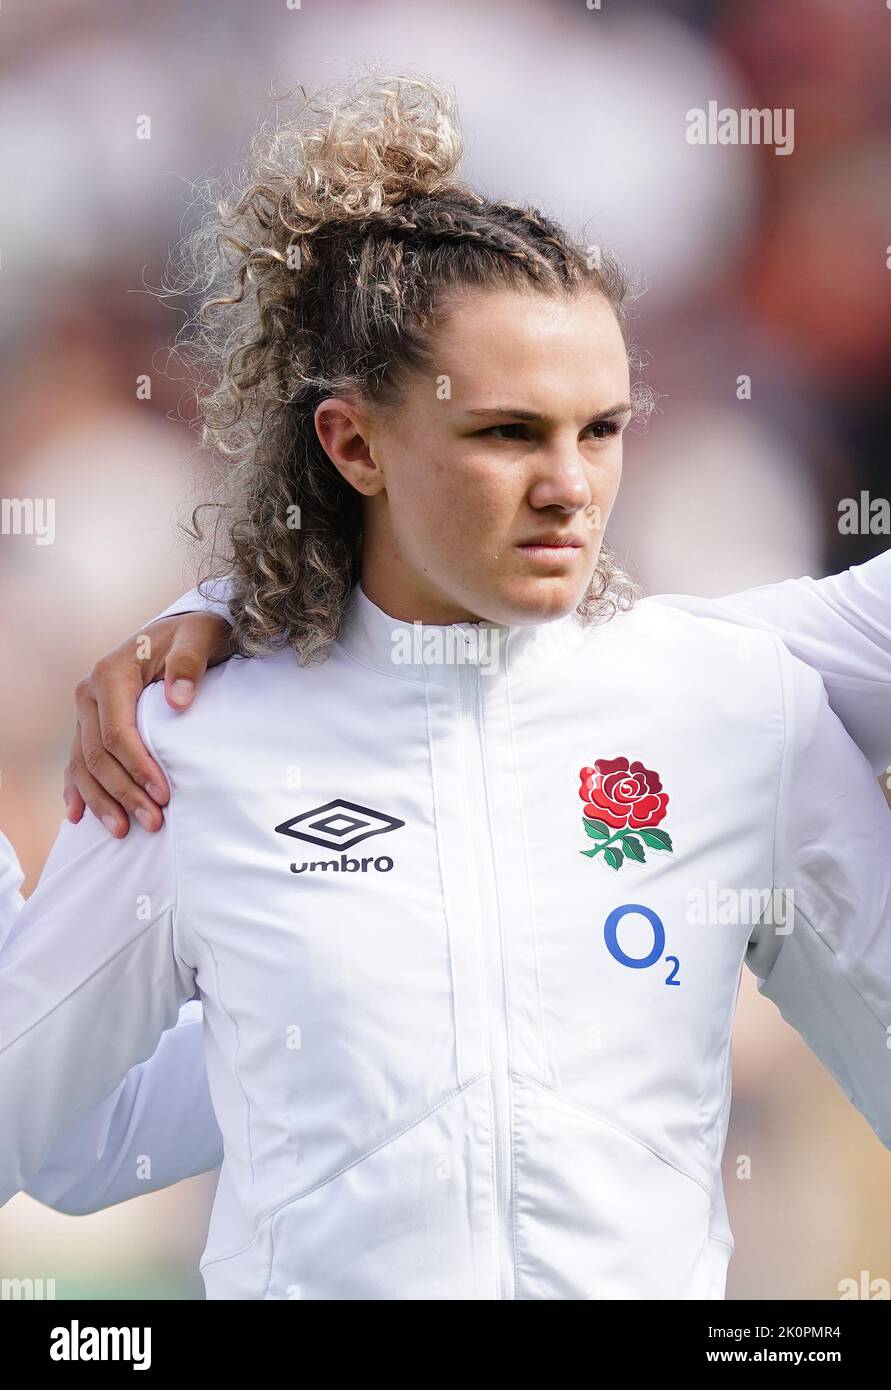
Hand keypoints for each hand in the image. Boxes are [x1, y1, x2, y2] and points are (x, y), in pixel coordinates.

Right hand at [64, 612, 232, 836]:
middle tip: (153, 822)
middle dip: (124, 793)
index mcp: (111, 674)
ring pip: (83, 765)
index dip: (138, 767)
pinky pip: (77, 762)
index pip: (118, 733)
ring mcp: (86, 712)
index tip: (163, 795)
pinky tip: (79, 816)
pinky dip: (79, 790)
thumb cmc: (193, 636)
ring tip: (123, 831)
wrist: (181, 631)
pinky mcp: (90, 724)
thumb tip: (178, 700)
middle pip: (98, 755)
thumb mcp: (199, 639)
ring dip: (102, 801)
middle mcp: (89, 694)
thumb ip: (189, 664)